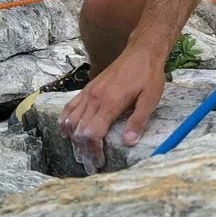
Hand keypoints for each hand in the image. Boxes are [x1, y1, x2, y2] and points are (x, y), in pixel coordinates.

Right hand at [58, 48, 166, 171]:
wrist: (141, 51)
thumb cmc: (148, 75)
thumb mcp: (150, 98)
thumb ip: (138, 121)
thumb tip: (128, 142)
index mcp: (110, 102)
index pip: (92, 134)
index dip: (94, 151)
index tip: (99, 162)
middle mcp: (95, 98)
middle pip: (79, 131)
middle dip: (83, 150)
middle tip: (89, 165)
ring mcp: (88, 92)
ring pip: (71, 120)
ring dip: (73, 139)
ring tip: (80, 154)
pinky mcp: (88, 88)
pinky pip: (70, 107)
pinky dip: (65, 121)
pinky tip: (66, 132)